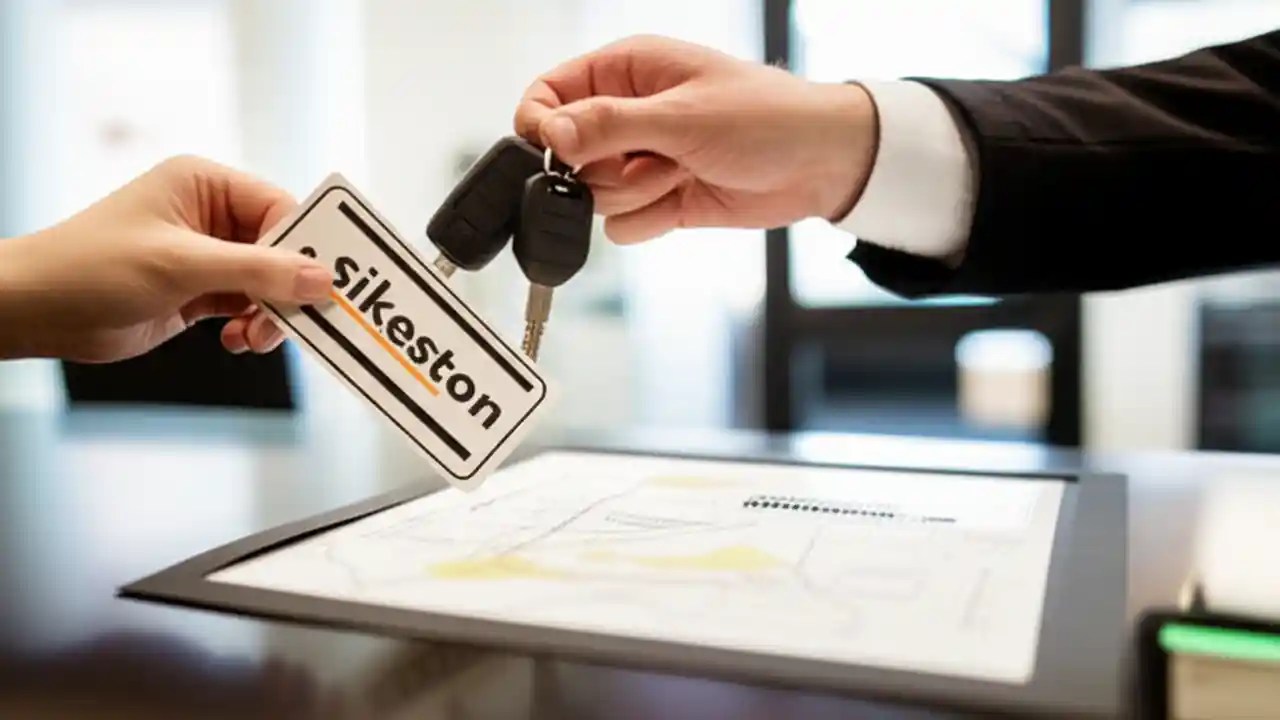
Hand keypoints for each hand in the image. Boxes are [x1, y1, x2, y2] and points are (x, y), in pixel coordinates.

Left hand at [0, 155, 330, 362]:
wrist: (38, 311)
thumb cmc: (93, 267)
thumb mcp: (183, 264)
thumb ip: (257, 271)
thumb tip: (321, 279)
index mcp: (205, 184)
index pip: (280, 207)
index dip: (302, 246)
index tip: (318, 284)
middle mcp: (210, 214)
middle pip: (280, 249)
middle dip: (287, 287)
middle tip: (293, 318)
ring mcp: (207, 255)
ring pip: (268, 283)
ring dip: (270, 313)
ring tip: (254, 337)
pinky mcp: (200, 291)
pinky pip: (249, 305)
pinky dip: (252, 325)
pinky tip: (236, 340)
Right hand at [514, 34, 877, 243]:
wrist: (823, 165)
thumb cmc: (768, 118)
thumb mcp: (683, 115)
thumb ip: (610, 124)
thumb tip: (549, 132)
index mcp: (626, 70)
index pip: (549, 93)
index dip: (541, 124)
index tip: (555, 151)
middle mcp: (628, 114)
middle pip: (567, 154)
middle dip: (603, 167)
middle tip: (649, 158)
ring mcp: (642, 159)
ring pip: (594, 195)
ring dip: (636, 194)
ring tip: (681, 171)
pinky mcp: (659, 200)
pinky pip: (623, 226)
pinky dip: (650, 220)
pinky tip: (686, 197)